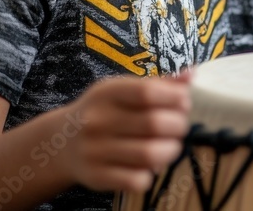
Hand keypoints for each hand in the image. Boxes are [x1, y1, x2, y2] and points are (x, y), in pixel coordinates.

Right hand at [63, 71, 191, 192]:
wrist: (62, 142)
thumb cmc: (103, 111)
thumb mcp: (122, 90)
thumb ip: (158, 83)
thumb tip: (191, 73)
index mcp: (106, 93)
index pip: (146, 92)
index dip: (173, 97)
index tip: (184, 102)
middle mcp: (97, 120)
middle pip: (154, 124)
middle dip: (178, 125)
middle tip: (179, 126)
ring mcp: (95, 150)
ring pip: (149, 154)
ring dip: (171, 150)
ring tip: (172, 145)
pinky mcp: (97, 176)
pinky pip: (136, 180)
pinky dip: (150, 174)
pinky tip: (150, 166)